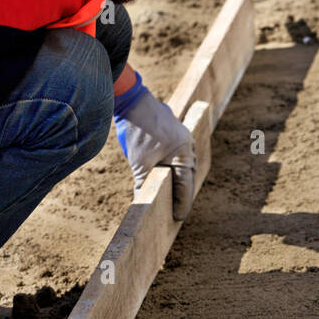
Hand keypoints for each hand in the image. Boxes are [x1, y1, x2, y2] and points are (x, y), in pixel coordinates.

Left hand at [113, 71, 195, 219]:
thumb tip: (142, 204)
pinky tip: (167, 174)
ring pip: (184, 166)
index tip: (178, 219)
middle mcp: (188, 145)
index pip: (185, 186)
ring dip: (179, 181)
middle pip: (188, 177)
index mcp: (184, 154)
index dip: (181, 204)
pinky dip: (174, 168)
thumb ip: (143, 185)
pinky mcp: (174, 132)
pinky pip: (179, 155)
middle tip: (176, 212)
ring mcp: (183, 137)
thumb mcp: (139, 164)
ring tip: (173, 197)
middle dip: (183, 194)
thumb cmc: (137, 131)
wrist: (130, 100)